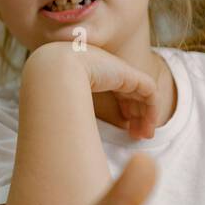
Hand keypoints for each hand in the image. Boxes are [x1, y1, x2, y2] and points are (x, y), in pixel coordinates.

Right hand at [38, 42, 159, 138]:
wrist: (56, 68)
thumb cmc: (53, 86)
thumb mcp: (66, 99)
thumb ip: (75, 110)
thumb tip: (76, 132)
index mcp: (96, 72)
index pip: (118, 91)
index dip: (123, 110)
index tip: (124, 128)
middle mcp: (111, 71)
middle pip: (131, 94)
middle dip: (136, 116)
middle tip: (136, 135)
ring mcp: (121, 72)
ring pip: (143, 95)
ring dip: (146, 117)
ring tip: (144, 136)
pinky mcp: (130, 76)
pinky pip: (150, 93)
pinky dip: (152, 110)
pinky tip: (148, 126)